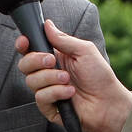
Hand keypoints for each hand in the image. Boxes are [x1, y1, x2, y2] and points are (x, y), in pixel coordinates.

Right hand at [15, 19, 131, 131]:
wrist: (109, 102)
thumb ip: (63, 39)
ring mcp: (47, 90)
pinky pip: (40, 97)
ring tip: (68, 80)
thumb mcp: (84, 51)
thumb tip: (47, 24)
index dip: (23, 44)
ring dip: (51, 78)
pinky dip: (56, 93)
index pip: (30, 50)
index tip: (24, 42)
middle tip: (52, 61)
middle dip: (36, 60)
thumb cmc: (100, 76)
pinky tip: (70, 93)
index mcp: (54, 57)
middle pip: (24, 65)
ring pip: (31, 81)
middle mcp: (47, 73)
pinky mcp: (49, 107)